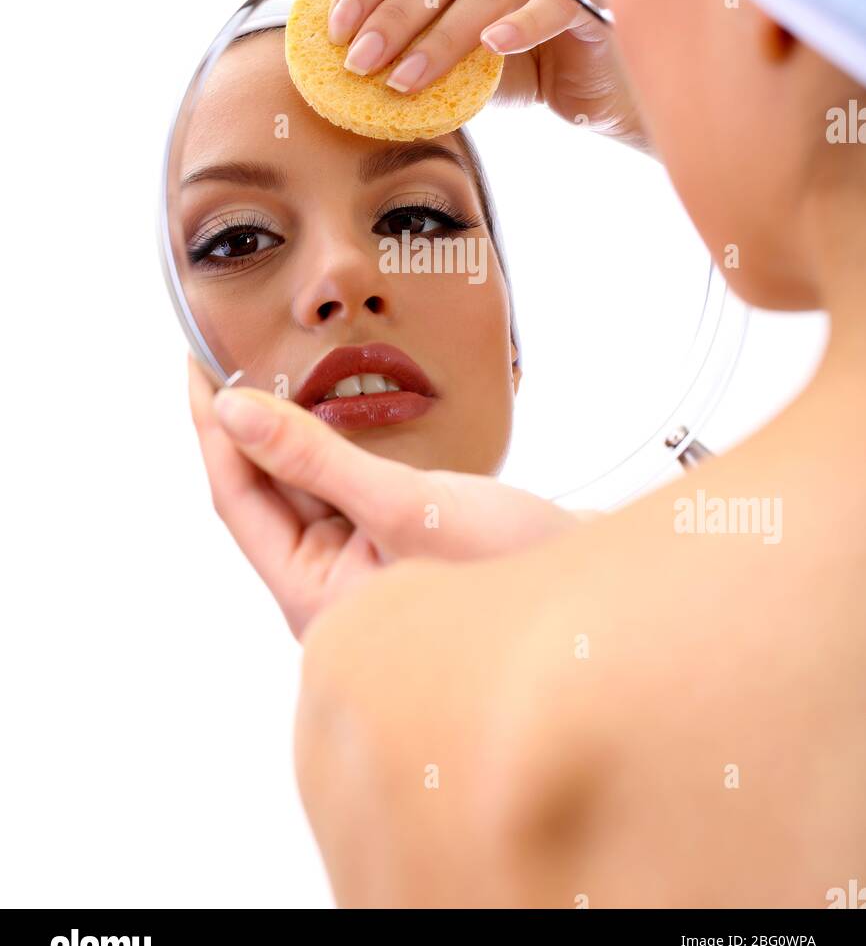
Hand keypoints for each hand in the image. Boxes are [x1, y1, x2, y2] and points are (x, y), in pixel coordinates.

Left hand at [188, 355, 581, 640]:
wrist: (602, 597)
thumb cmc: (509, 571)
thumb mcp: (404, 507)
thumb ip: (315, 458)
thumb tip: (235, 411)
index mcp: (315, 598)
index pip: (238, 497)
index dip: (213, 429)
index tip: (198, 365)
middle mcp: (334, 586)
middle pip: (271, 489)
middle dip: (253, 421)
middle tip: (234, 348)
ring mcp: (370, 564)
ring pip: (313, 482)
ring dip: (299, 426)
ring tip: (280, 362)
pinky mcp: (404, 541)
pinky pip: (353, 483)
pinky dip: (343, 440)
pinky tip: (342, 401)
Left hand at [328, 0, 647, 147]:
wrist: (598, 93)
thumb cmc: (522, 72)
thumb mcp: (457, 64)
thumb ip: (416, 55)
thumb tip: (352, 71)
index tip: (337, 30)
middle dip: (391, 16)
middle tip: (360, 63)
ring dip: (440, 37)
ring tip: (405, 79)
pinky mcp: (585, 0)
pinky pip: (551, 4)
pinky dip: (521, 22)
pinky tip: (494, 45)